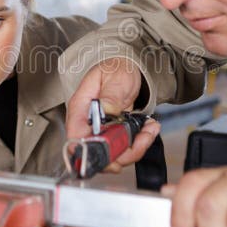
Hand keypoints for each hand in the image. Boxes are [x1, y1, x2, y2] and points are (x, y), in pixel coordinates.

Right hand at [65, 57, 159, 171]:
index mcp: (80, 109)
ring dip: (135, 149)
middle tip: (144, 135)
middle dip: (123, 152)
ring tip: (149, 129)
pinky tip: (147, 130)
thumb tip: (105, 113)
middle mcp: (86, 125)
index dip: (92, 152)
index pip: (76, 139)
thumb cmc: (116, 68)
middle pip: (96, 154)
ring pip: (112, 157)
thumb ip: (110, 96)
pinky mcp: (112, 136)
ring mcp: (99, 132)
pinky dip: (138, 145)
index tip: (115, 150)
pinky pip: (122, 151)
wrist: (125, 69)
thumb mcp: (115, 78)